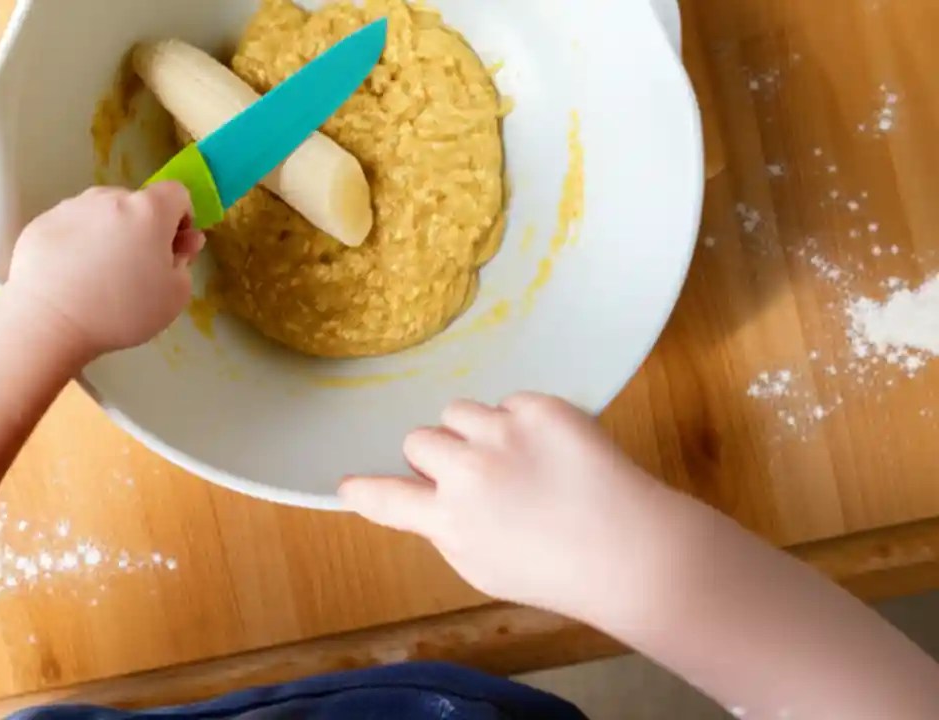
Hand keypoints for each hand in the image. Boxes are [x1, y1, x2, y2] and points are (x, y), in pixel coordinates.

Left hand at [5, 182, 204, 358]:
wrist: (49, 322)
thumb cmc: (122, 310)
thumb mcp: (175, 296)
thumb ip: (184, 261)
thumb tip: (182, 241)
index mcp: (149, 209)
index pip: (177, 193)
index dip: (181, 219)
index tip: (173, 248)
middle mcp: (110, 197)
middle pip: (136, 204)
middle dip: (143, 229)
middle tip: (135, 270)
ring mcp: (71, 207)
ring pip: (102, 215)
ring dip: (109, 234)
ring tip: (98, 276)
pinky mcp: (42, 222)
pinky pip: (71, 228)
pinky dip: (76, 244)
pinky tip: (70, 277)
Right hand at [341, 393, 682, 617]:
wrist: (631, 549)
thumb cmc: (556, 572)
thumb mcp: (483, 570)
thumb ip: (445, 531)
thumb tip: (426, 500)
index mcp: (448, 520)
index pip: (385, 497)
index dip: (362, 490)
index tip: (348, 485)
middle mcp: (467, 471)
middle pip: (418, 440)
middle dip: (436, 456)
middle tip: (472, 475)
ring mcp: (503, 432)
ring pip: (458, 412)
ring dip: (473, 433)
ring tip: (514, 458)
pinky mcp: (540, 407)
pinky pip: (508, 402)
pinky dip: (520, 423)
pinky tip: (550, 452)